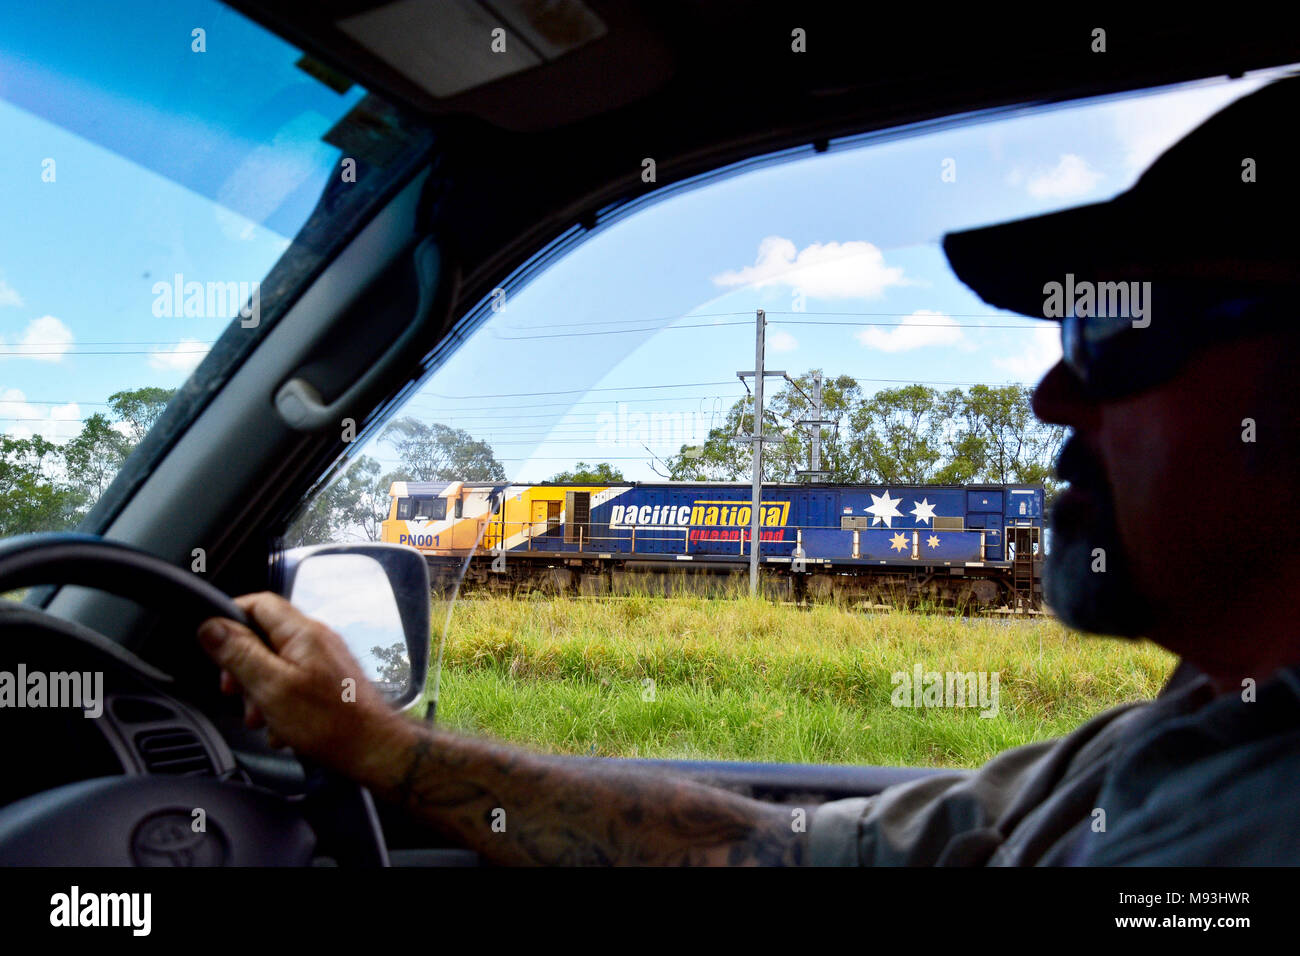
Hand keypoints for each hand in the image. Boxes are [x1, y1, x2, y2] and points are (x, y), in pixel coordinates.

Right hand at [197, 592, 411, 781]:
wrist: (374, 749)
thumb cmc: (330, 722)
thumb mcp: (271, 687)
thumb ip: (239, 654)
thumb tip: (211, 627)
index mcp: (302, 632)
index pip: (258, 603)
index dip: (229, 619)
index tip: (212, 645)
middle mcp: (317, 640)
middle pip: (263, 637)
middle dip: (242, 666)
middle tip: (235, 692)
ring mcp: (326, 660)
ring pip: (276, 665)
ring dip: (259, 692)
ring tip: (261, 718)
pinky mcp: (330, 682)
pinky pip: (293, 684)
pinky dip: (280, 704)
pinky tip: (282, 728)